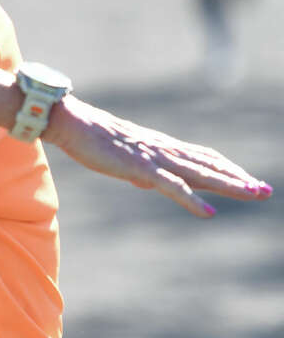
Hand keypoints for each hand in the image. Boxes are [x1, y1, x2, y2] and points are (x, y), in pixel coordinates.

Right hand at [46, 96, 272, 216]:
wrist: (73, 123)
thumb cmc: (92, 138)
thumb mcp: (122, 156)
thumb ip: (140, 169)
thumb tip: (148, 182)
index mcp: (160, 146)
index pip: (202, 156)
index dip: (226, 168)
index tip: (247, 179)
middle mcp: (163, 150)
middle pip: (209, 165)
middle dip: (238, 178)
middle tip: (266, 190)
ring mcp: (154, 158)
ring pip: (200, 174)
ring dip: (229, 185)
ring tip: (254, 193)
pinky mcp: (140, 168)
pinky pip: (172, 186)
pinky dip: (192, 200)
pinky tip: (208, 213)